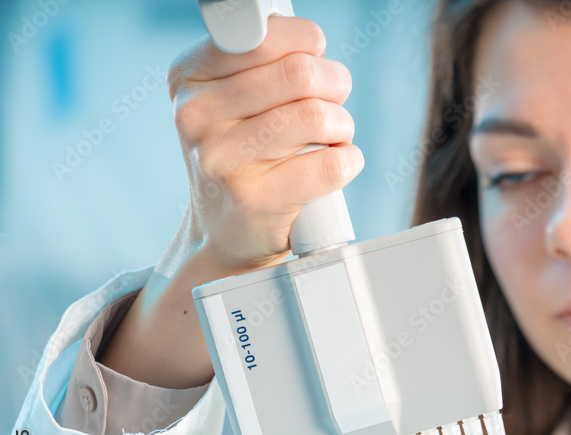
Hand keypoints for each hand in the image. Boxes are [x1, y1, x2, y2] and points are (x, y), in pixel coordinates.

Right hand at [169, 15, 361, 273]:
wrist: (225, 231)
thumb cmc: (244, 153)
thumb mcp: (234, 96)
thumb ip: (264, 58)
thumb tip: (310, 40)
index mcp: (189, 77)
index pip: (264, 35)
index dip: (306, 43)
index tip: (312, 58)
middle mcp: (196, 116)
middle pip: (301, 72)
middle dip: (334, 84)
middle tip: (332, 103)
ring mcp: (222, 162)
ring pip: (318, 116)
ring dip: (342, 126)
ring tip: (331, 138)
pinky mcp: (255, 202)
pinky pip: (331, 164)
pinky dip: (349, 161)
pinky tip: (336, 165)